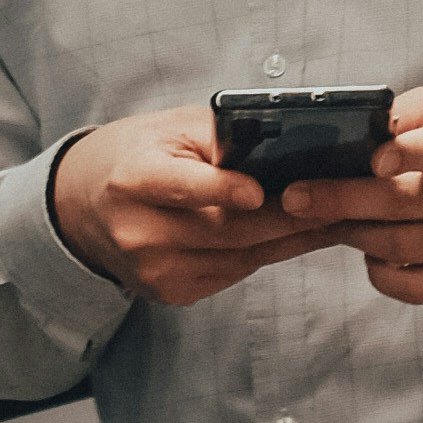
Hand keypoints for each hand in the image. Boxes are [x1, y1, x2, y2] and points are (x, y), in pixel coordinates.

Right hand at [51, 109, 339, 309]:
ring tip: (334, 216)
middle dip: (289, 216)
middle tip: (339, 200)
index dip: (218, 190)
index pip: (178, 187)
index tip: (258, 190)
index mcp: (132, 179)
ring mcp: (154, 271)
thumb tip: (285, 148)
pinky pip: (234, 273)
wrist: (82, 206)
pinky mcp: (171, 293)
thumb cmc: (136, 154)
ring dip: (291, 239)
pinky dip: (268, 253)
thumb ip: (220, 138)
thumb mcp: (170, 129)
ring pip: (240, 257)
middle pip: (226, 230)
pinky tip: (296, 235)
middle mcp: (139, 232)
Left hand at [281, 86, 422, 303]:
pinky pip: (415, 286)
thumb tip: (350, 129)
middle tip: (294, 197)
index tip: (373, 160)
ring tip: (326, 219)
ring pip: (404, 246)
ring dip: (356, 233)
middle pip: (406, 203)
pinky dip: (382, 272)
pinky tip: (368, 252)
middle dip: (343, 200)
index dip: (409, 153)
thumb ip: (408, 115)